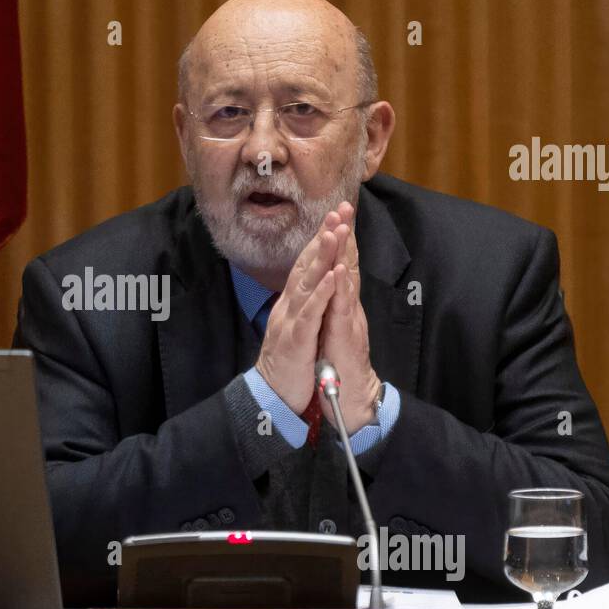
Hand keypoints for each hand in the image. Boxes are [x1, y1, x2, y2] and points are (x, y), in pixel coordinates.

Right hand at [254, 210, 349, 413]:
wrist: (272, 398)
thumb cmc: (290, 364)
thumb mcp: (298, 328)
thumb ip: (304, 305)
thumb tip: (311, 284)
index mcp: (293, 304)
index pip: (307, 266)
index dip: (320, 240)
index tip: (335, 216)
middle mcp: (289, 306)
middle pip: (306, 266)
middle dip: (322, 237)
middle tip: (336, 211)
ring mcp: (290, 321)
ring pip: (307, 283)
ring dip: (322, 256)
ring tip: (336, 232)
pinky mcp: (295, 340)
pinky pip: (310, 313)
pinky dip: (322, 293)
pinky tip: (333, 276)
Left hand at [318, 203, 381, 434]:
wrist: (352, 398)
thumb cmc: (340, 364)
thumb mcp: (332, 328)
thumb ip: (333, 306)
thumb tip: (331, 284)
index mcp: (342, 304)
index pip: (341, 265)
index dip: (339, 239)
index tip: (336, 212)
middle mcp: (348, 307)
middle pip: (348, 265)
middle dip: (346, 235)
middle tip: (344, 206)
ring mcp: (349, 321)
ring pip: (348, 281)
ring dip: (345, 255)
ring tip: (343, 228)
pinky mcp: (345, 338)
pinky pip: (343, 312)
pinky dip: (341, 291)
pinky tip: (340, 273)